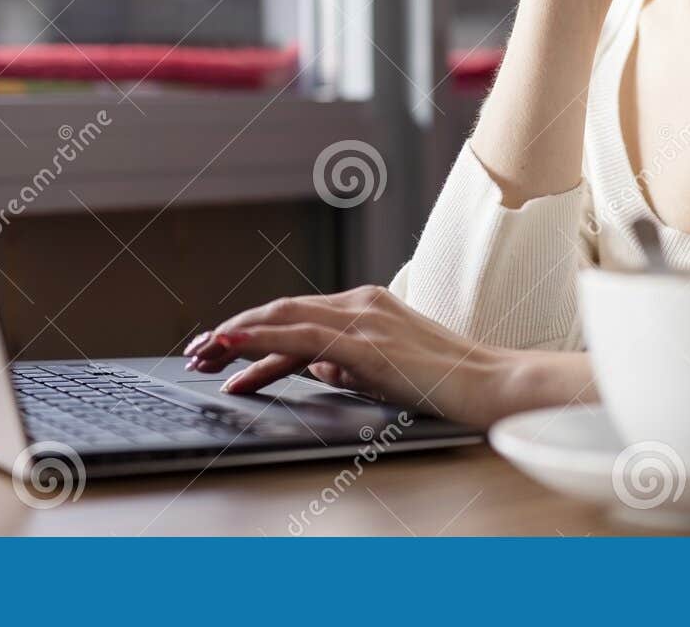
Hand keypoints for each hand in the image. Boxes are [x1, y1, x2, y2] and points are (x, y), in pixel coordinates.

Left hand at [182, 285, 519, 426]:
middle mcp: (361, 303)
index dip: (255, 331)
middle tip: (198, 352)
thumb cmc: (448, 385)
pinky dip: (259, 338)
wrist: (491, 386)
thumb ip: (350, 365)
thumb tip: (316, 368)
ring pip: (284, 318)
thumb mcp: (387, 372)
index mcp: (367, 306)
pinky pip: (299, 336)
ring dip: (237, 335)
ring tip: (203, 353)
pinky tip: (233, 345)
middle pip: (282, 311)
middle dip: (235, 331)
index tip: (221, 349)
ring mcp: (363, 318)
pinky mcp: (365, 341)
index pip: (298, 316)